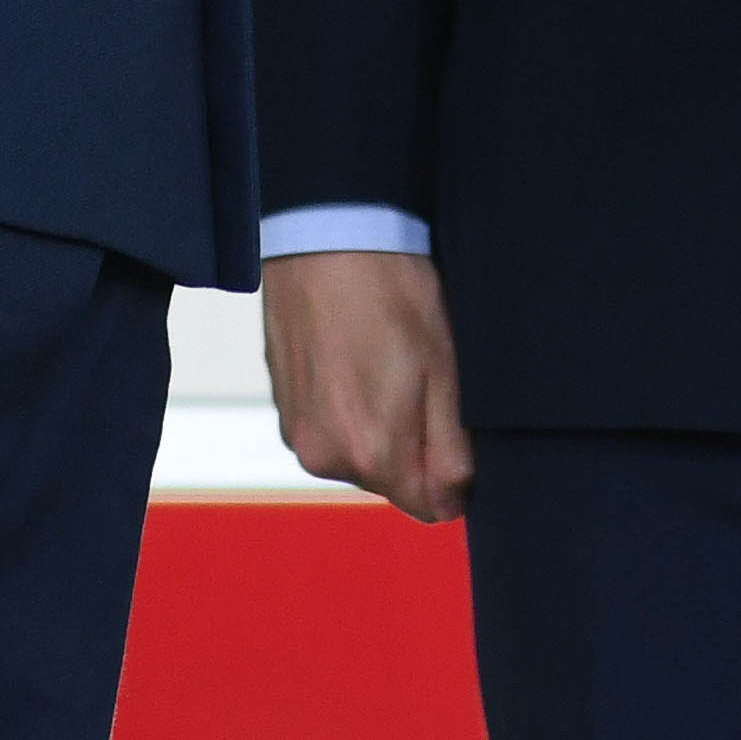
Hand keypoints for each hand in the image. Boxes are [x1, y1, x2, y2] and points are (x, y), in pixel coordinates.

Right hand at [260, 249, 472, 522]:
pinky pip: (330, 429)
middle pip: (392, 480)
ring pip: (359, 454)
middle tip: (424, 379)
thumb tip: (454, 503)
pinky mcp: (283, 406)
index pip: (428, 506)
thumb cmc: (393, 291)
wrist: (329, 234)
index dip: (453, 474)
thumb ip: (451, 451)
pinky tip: (359, 356)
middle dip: (415, 445)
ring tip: (389, 361)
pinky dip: (349, 406)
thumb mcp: (445, 370)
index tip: (457, 426)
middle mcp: (324, 457)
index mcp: (371, 454)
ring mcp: (297, 432)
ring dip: (379, 425)